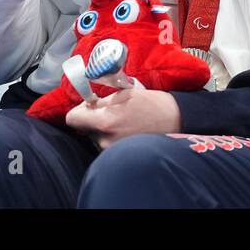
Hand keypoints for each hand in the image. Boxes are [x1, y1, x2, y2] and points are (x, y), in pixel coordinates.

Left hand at [65, 89, 181, 149]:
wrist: (176, 120)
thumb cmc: (151, 104)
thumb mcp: (123, 94)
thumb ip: (100, 102)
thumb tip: (86, 107)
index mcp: (105, 121)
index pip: (72, 119)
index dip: (78, 111)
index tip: (87, 107)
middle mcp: (105, 140)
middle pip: (84, 129)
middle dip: (93, 119)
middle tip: (110, 111)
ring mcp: (112, 150)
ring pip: (96, 137)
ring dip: (103, 128)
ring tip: (123, 120)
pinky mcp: (120, 155)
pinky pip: (107, 144)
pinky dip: (112, 137)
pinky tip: (127, 130)